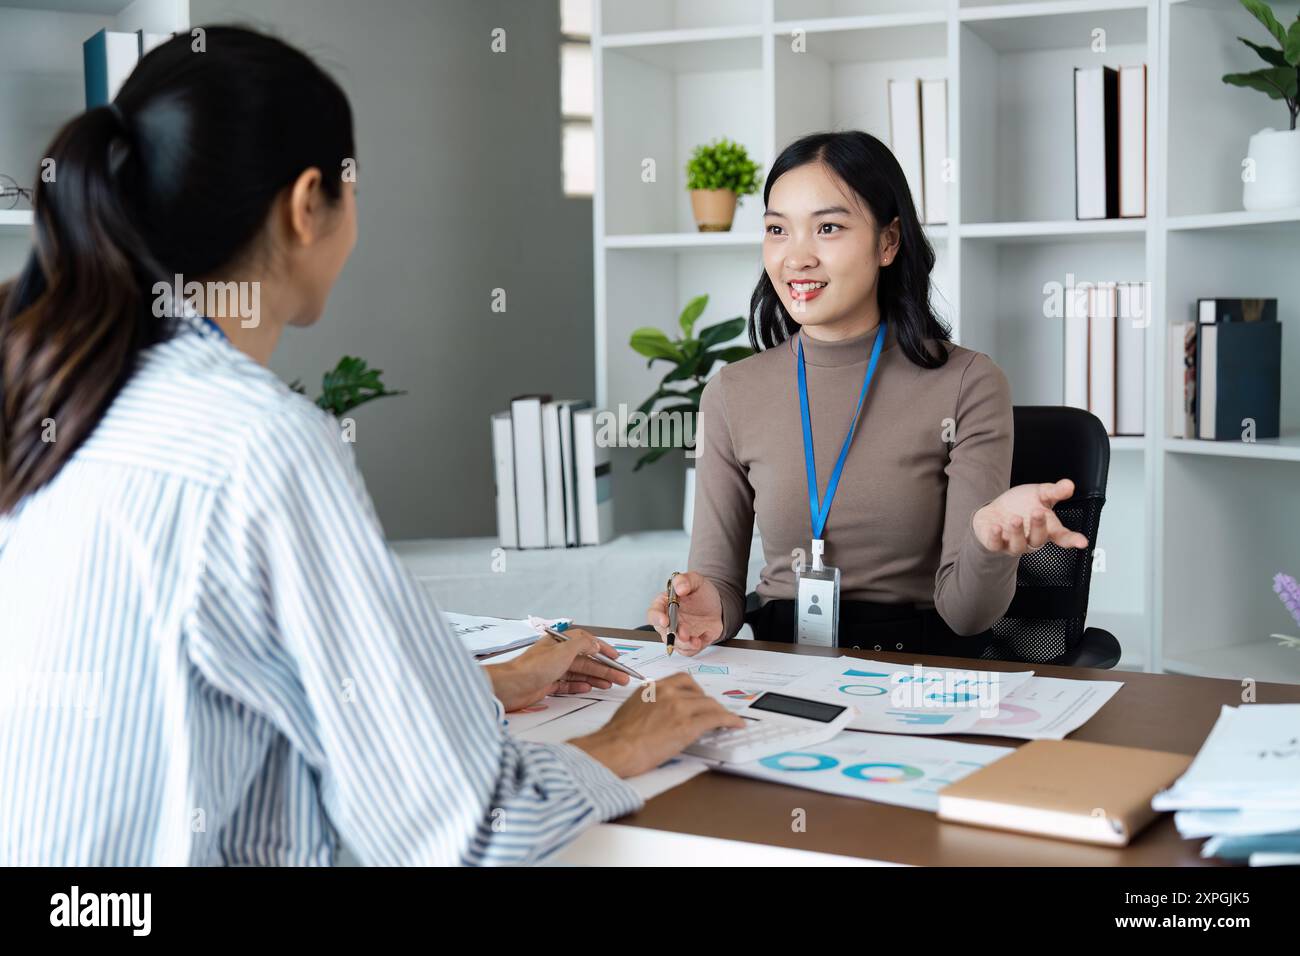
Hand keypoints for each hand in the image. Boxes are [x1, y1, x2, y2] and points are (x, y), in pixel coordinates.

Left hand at [484, 628, 629, 712]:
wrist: (512, 686)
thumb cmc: (532, 667)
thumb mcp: (563, 650)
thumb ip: (582, 644)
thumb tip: (595, 644)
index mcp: (560, 642)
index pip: (587, 642)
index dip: (603, 649)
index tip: (616, 657)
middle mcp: (557, 654)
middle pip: (586, 660)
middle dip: (605, 668)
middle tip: (621, 677)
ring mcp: (553, 669)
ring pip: (580, 673)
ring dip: (596, 678)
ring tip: (611, 684)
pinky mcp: (548, 684)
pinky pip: (569, 684)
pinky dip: (580, 686)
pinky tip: (590, 688)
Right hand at [570, 673, 744, 777]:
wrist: (615, 749)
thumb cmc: (616, 738)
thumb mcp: (631, 710)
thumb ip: (648, 705)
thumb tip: (658, 714)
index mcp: (653, 688)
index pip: (682, 680)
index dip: (696, 690)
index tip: (700, 697)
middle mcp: (667, 692)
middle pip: (699, 693)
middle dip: (709, 703)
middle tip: (713, 712)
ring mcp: (679, 707)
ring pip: (710, 704)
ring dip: (721, 712)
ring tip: (727, 720)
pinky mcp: (688, 724)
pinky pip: (717, 718)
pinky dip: (729, 720)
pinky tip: (735, 724)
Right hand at [645, 571, 724, 656]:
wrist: (718, 606)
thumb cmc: (702, 593)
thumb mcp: (696, 580)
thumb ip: (685, 580)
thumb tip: (679, 588)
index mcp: (665, 604)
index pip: (654, 612)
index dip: (657, 617)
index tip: (665, 620)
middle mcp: (668, 620)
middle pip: (663, 631)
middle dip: (673, 635)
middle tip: (684, 634)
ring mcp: (677, 633)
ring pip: (674, 643)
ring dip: (684, 644)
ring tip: (695, 641)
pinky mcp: (688, 642)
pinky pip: (686, 650)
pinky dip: (692, 649)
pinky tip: (699, 641)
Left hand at [972, 478, 1089, 555]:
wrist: (995, 511)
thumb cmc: (1020, 505)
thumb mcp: (1039, 494)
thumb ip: (1055, 491)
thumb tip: (1069, 485)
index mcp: (1046, 528)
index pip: (1063, 537)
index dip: (1073, 540)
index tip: (1082, 542)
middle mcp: (1031, 538)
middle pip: (1039, 539)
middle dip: (1039, 526)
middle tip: (1037, 512)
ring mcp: (1013, 543)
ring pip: (1018, 545)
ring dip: (1017, 532)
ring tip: (1015, 518)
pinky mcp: (995, 544)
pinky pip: (995, 545)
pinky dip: (995, 537)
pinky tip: (996, 527)